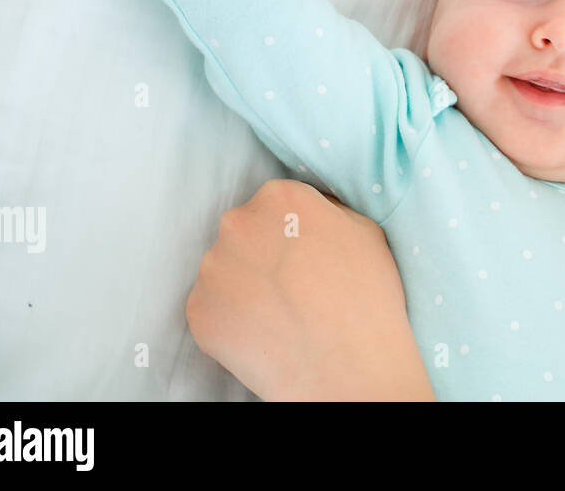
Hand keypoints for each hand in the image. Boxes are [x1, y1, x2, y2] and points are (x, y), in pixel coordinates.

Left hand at [186, 179, 433, 400]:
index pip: (277, 202)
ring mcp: (212, 268)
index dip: (293, 230)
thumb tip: (309, 216)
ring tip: (281, 314)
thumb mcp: (366, 231)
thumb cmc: (366, 298)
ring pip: (225, 269)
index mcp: (280, 197)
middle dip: (264, 253)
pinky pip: (213, 308)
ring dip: (246, 285)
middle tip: (293, 286)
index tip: (305, 254)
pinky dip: (233, 319)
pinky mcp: (198, 310)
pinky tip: (265, 332)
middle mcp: (238, 223)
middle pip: (246, 231)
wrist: (347, 366)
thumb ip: (328, 212)